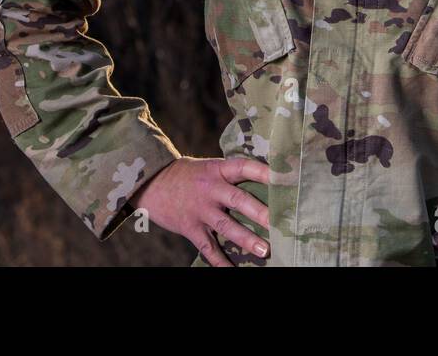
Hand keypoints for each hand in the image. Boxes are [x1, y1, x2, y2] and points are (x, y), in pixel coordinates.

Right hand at [129, 156, 271, 265]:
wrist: (151, 183)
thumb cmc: (187, 175)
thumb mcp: (209, 167)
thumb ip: (231, 175)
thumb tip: (266, 180)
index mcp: (218, 170)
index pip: (244, 167)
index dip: (265, 171)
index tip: (286, 177)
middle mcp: (210, 189)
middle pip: (239, 200)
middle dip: (260, 213)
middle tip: (278, 223)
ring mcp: (200, 210)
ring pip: (226, 226)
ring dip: (246, 239)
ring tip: (265, 250)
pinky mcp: (190, 227)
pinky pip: (208, 247)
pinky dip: (220, 261)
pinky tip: (232, 271)